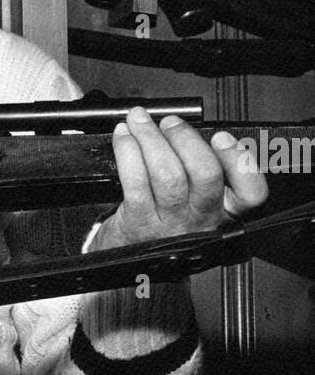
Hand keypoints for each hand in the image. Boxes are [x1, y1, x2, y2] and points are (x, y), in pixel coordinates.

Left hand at [91, 107, 268, 250]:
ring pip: (168, 174)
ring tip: (139, 122)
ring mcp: (169, 223)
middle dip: (185, 138)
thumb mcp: (195, 201)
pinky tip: (124, 138)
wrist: (129, 252)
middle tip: (169, 123)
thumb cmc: (163, 219)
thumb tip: (185, 129)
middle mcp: (200, 219)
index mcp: (223, 211)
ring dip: (151, 139)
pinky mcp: (139, 223)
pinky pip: (135, 181)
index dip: (240, 162)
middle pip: (206, 175)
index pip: (251, 193)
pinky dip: (128, 152)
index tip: (221, 137)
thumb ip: (202, 168)